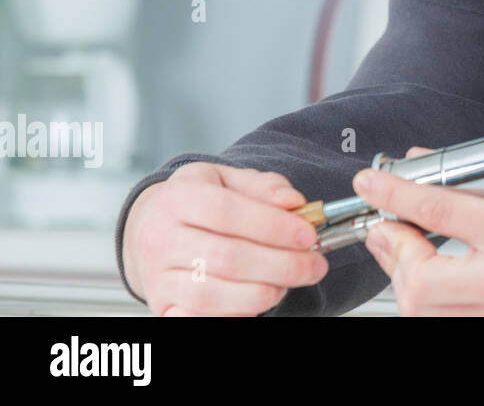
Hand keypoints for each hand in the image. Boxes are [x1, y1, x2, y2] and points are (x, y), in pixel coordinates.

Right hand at [122, 162, 328, 315]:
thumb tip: (295, 203)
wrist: (152, 227)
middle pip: (227, 258)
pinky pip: (201, 318)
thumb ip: (265, 187)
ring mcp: (157, 276)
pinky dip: (238, 313)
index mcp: (178, 197)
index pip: (227, 213)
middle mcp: (159, 237)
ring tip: (288, 282)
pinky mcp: (162, 306)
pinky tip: (261, 297)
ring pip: (213, 295)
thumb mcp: (230, 179)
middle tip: (315, 264)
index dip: (273, 226)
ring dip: (262, 293)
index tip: (308, 234)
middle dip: (282, 265)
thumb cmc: (200, 202)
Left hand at [355, 146, 483, 315]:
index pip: (440, 210)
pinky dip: (429, 299)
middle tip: (388, 226)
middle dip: (393, 250)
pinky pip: (446, 319)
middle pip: (418, 279)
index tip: (371, 182)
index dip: (397, 193)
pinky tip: (434, 278)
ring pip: (423, 308)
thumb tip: (433, 169)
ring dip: (406, 277)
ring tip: (407, 250)